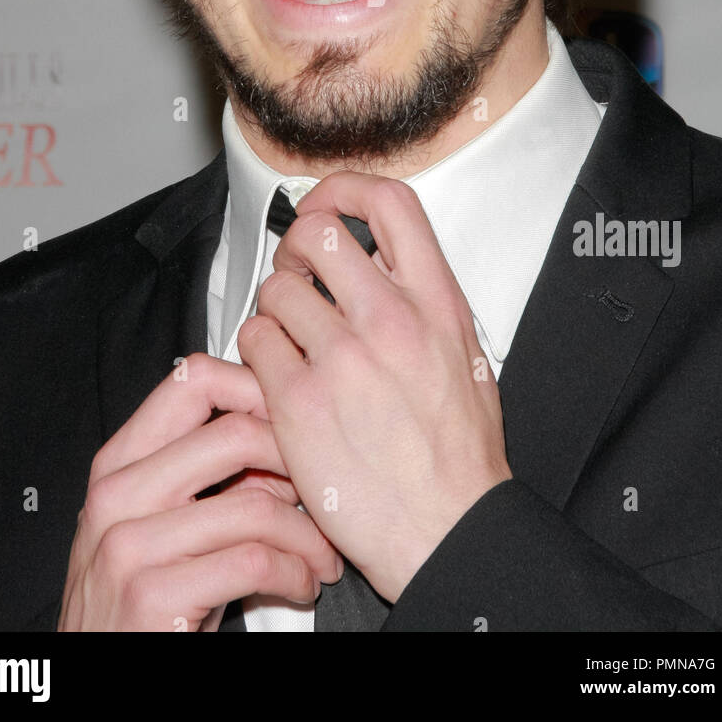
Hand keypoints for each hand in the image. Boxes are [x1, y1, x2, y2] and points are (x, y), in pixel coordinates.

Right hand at [57, 353, 342, 630]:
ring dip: (308, 535)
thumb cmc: (136, 608)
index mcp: (117, 465)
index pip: (191, 380)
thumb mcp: (156, 526)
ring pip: (255, 506)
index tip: (291, 419)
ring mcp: (128, 546)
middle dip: (296, 461)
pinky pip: (254, 562)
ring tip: (320, 555)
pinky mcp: (151, 596)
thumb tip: (276, 439)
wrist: (97, 677)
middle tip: (319, 491)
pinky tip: (300, 584)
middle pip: (233, 433)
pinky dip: (296, 574)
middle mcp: (115, 496)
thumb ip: (201, 477)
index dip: (255, 389)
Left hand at [238, 174, 511, 603]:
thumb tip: (381, 261)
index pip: (389, 202)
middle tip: (297, 277)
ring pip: (276, 288)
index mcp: (438, 303)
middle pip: (318, 234)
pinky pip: (254, 342)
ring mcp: (344, 359)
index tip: (327, 202)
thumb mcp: (467, 356)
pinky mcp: (300, 402)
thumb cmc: (459, 457)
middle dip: (296, 251)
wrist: (448, 532)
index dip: (346, 188)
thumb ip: (423, 301)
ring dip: (274, 309)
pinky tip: (276, 376)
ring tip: (290, 340)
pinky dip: (256, 353)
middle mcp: (391, 321)